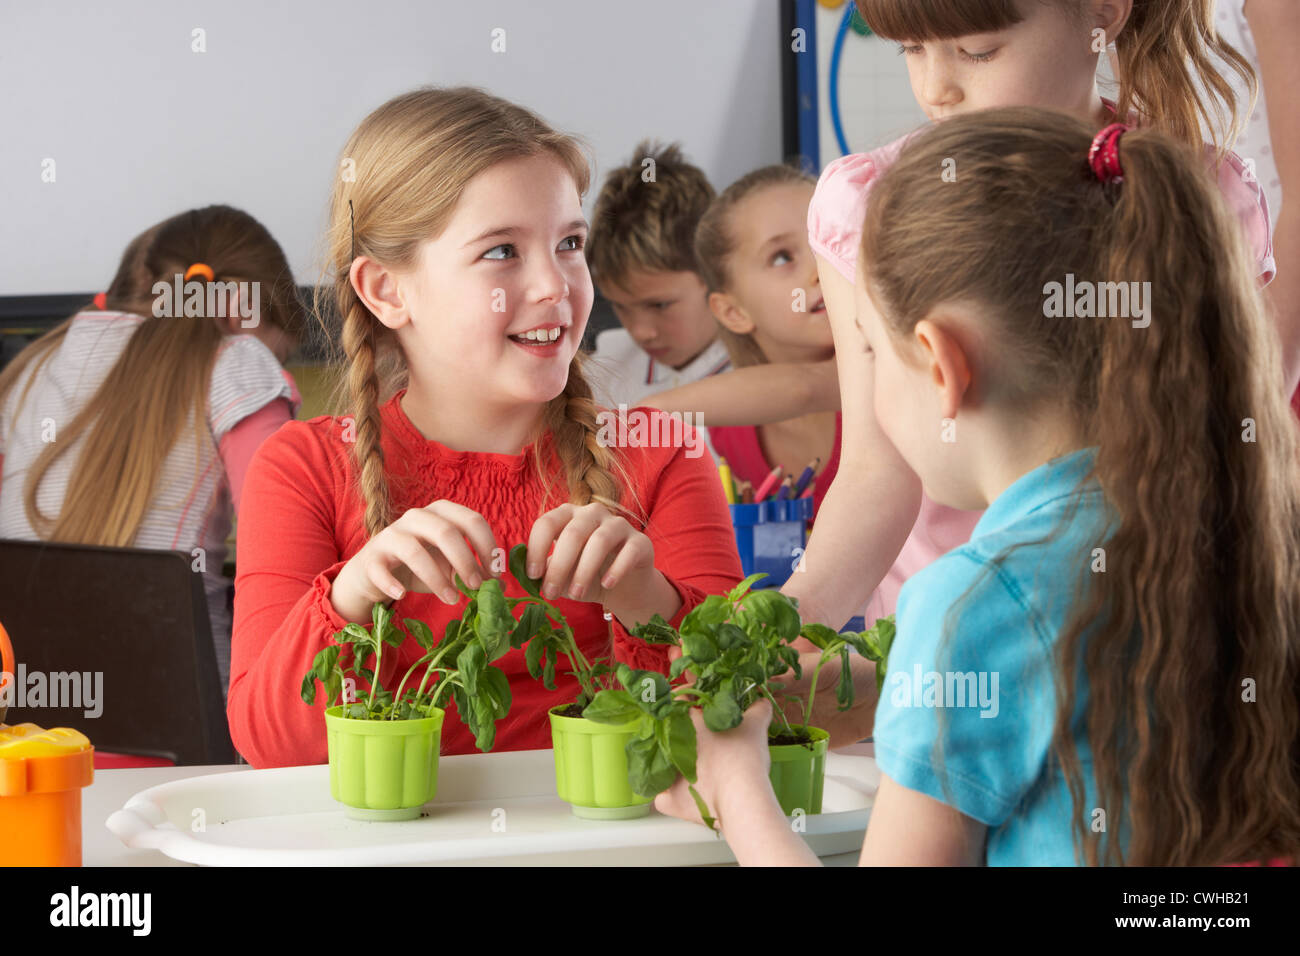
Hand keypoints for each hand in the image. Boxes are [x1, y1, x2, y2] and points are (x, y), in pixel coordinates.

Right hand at [331, 500, 498, 620]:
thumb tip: (500, 586)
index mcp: (441, 513)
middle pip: (445, 531)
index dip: (487, 546)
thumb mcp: (449, 567)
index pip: (471, 520)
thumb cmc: (419, 566)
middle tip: (476, 586)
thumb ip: (472, 572)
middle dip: (465, 560)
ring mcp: (391, 535)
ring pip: (414, 550)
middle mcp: (416, 518)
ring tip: (452, 599)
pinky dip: (393, 584)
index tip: (495, 574)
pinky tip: (402, 596)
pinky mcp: (371, 558)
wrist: (374, 574)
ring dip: (436, 578)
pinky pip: (381, 570)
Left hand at [526, 502, 656, 606]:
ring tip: (576, 595)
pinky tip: (607, 584)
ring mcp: (618, 525)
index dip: (537, 548)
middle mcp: (592, 513)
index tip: (533, 575)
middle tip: (551, 592)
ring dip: (584, 570)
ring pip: (600, 541)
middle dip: (560, 566)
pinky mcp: (640, 542)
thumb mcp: (563, 575)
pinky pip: (629, 552)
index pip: (547, 523)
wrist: (623, 587)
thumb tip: (534, 578)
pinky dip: (616, 569)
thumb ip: (548, 572)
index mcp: (568, 515)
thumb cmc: (586, 576)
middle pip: (573, 533)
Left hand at [654, 698, 774, 828]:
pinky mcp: (671, 799)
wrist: (741, 796)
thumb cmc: (744, 757)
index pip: (679, 699)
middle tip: (702, 738)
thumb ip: (758, 709)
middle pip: (667, 732)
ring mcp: (668, 773)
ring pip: (660, 763)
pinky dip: (671, 796)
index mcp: (688, 721)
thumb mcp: (756, 725)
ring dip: (672, 762)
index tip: (700, 706)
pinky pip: (663, 796)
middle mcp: (672, 745)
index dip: (689, 699)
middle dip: (681, 732)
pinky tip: (683, 794)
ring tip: (692, 766)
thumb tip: (761, 703)